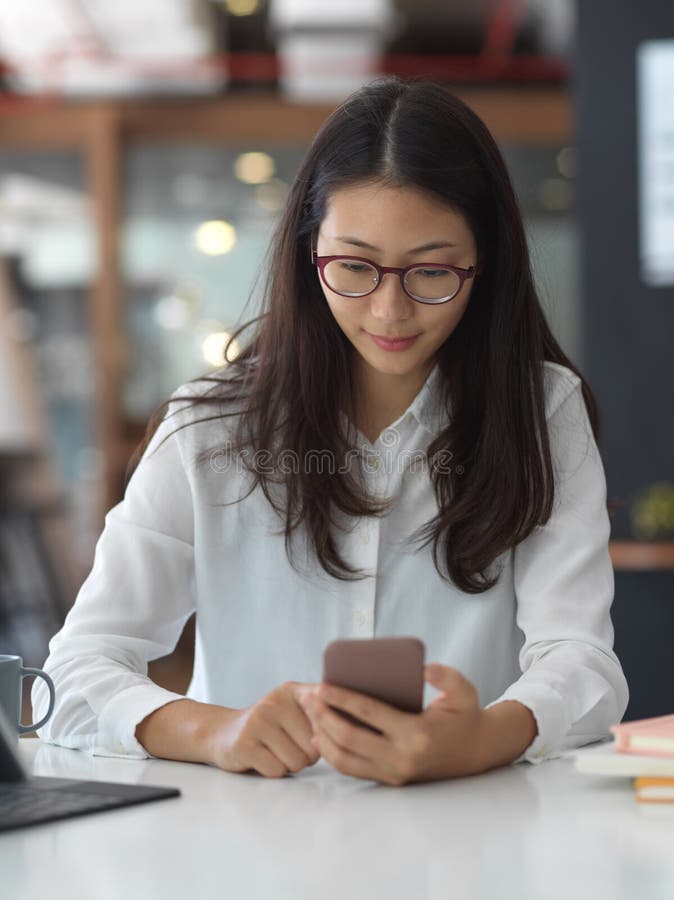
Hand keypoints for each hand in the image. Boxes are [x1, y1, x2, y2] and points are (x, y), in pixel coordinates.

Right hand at [207, 681, 321, 777]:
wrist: (223, 733)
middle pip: (315, 745)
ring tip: (276, 751)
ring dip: (290, 764)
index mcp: (292, 690)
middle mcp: (275, 701)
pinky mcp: (244, 744)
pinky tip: (262, 758)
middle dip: (307, 754)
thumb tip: (345, 729)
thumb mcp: (294, 709)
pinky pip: (277, 770)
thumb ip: (322, 712)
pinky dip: (273, 771)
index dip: (332, 728)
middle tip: (289, 745)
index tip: (330, 732)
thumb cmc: (272, 727)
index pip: (327, 709)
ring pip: (297, 761)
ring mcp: (257, 721)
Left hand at [301, 664, 486, 785]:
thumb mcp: (463, 689)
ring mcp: (395, 772)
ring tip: (310, 712)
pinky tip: (320, 734)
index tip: (321, 686)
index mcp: (417, 733)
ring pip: (345, 759)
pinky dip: (332, 753)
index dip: (342, 700)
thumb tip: (421, 668)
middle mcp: (402, 757)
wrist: (477, 750)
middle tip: (308, 696)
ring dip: (322, 735)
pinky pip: (352, 769)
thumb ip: (444, 676)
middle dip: (324, 717)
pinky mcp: (390, 780)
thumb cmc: (465, 714)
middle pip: (350, 739)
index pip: (370, 715)